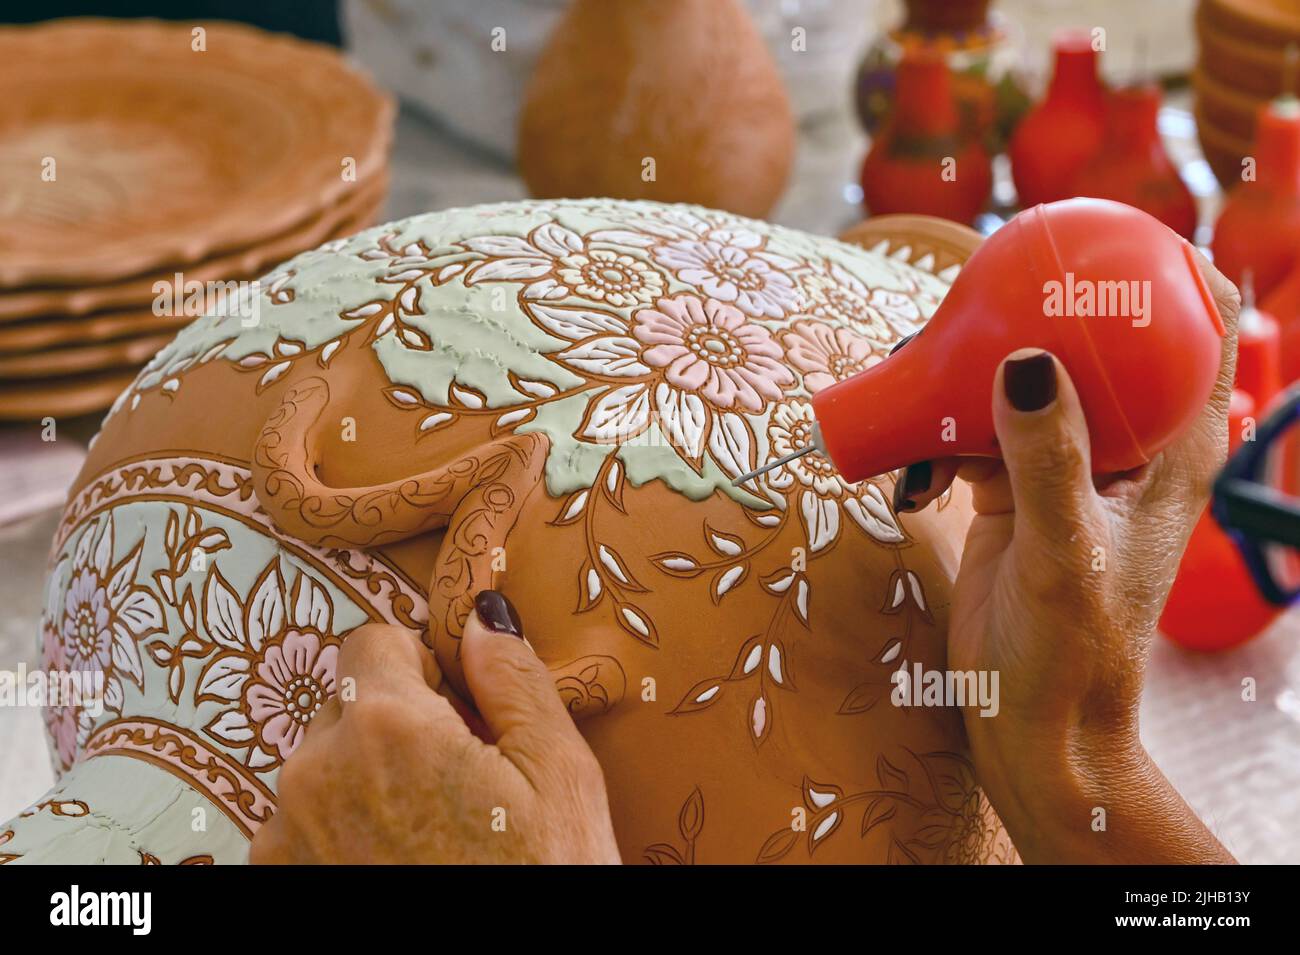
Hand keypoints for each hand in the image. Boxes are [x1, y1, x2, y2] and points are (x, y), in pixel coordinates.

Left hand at [249, 591, 621, 863]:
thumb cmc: (541, 883)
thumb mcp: (558, 774)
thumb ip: (513, 677)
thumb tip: (483, 616)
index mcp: (384, 725)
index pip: (372, 638)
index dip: (422, 667)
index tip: (458, 713)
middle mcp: (314, 772)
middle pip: (345, 701)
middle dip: (396, 722)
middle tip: (459, 780)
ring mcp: (288, 834)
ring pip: (325, 764)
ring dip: (368, 777)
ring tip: (434, 832)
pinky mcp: (281, 879)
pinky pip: (306, 822)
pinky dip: (345, 829)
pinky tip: (403, 863)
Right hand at [894, 253, 1239, 863]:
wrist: (1026, 725)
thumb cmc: (1067, 655)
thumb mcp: (1061, 554)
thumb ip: (1047, 461)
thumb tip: (1027, 359)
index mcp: (1170, 454)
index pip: (1203, 334)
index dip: (1174, 270)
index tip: (1116, 229)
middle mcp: (1120, 449)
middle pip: (1093, 345)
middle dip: (1033, 313)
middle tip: (972, 297)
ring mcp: (1061, 468)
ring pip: (1017, 386)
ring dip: (960, 383)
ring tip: (912, 404)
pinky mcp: (1006, 492)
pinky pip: (968, 436)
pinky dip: (933, 444)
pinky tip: (909, 485)